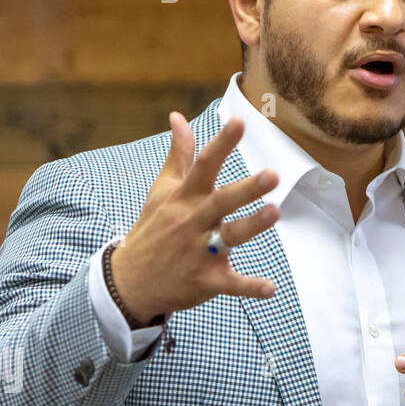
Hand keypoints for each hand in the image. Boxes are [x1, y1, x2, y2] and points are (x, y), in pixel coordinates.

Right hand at [109, 112, 279, 323]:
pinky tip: (270, 288)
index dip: (221, 144)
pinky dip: (250, 287)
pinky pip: (231, 284)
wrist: (130, 281)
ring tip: (274, 213)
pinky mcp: (206, 280)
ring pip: (229, 237)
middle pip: (221, 201)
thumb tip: (178, 117)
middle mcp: (192, 222)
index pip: (203, 166)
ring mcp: (199, 252)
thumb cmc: (154, 228)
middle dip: (246, 188)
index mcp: (184, 198)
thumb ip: (178, 155)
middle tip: (272, 174)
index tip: (239, 121)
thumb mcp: (162, 191)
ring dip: (252, 226)